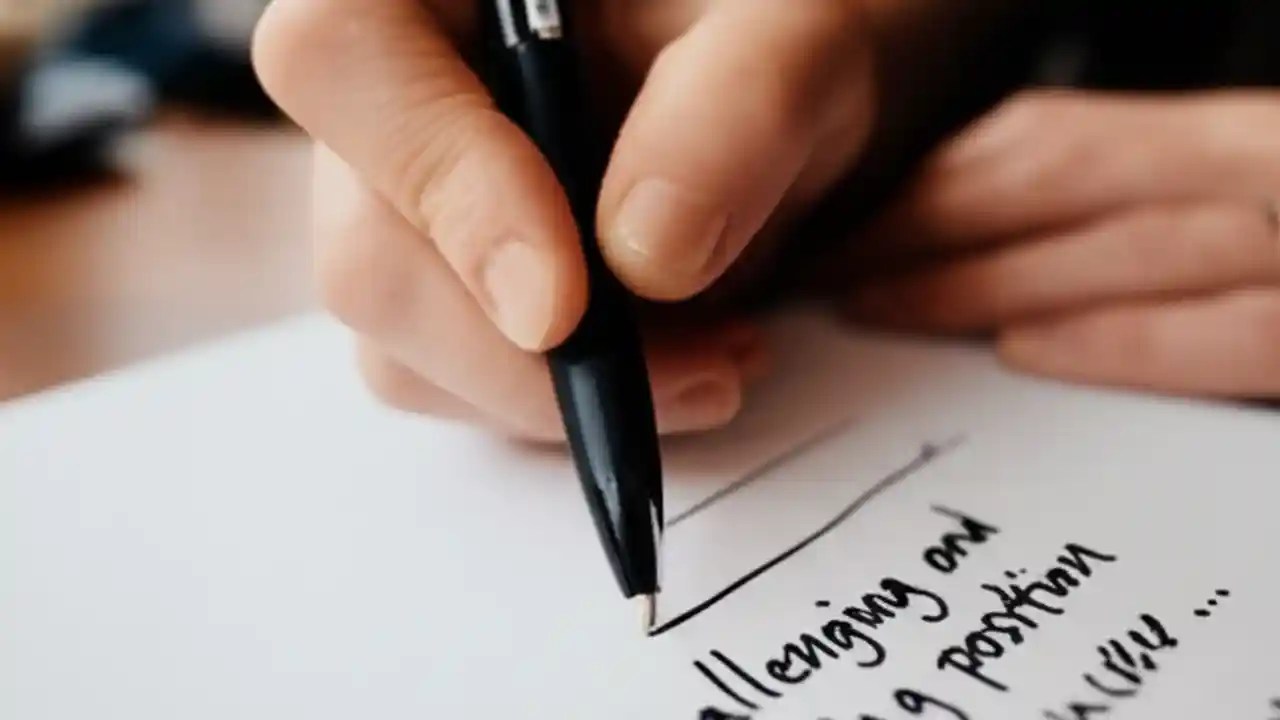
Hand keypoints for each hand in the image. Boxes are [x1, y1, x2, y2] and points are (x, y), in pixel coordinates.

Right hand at [252, 0, 878, 439]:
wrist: (775, 88)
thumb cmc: (767, 29)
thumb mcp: (790, 40)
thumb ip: (733, 115)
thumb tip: (644, 257)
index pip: (344, 60)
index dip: (445, 191)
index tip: (561, 308)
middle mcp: (392, 84)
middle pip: (368, 250)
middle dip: (529, 358)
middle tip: (698, 373)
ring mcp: (404, 191)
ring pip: (404, 342)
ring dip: (556, 393)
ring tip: (715, 356)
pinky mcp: (444, 275)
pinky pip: (453, 377)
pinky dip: (559, 399)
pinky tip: (669, 362)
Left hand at [846, 90, 1279, 397]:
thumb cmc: (1277, 258)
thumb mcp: (1217, 213)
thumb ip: (1113, 223)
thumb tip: (967, 265)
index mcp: (1227, 142)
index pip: (1048, 139)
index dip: (930, 185)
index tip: (847, 230)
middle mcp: (1262, 168)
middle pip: (1061, 176)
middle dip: (925, 226)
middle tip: (832, 279)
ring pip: (1124, 244)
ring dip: (985, 280)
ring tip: (884, 311)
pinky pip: (1231, 333)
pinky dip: (1118, 342)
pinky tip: (1020, 353)